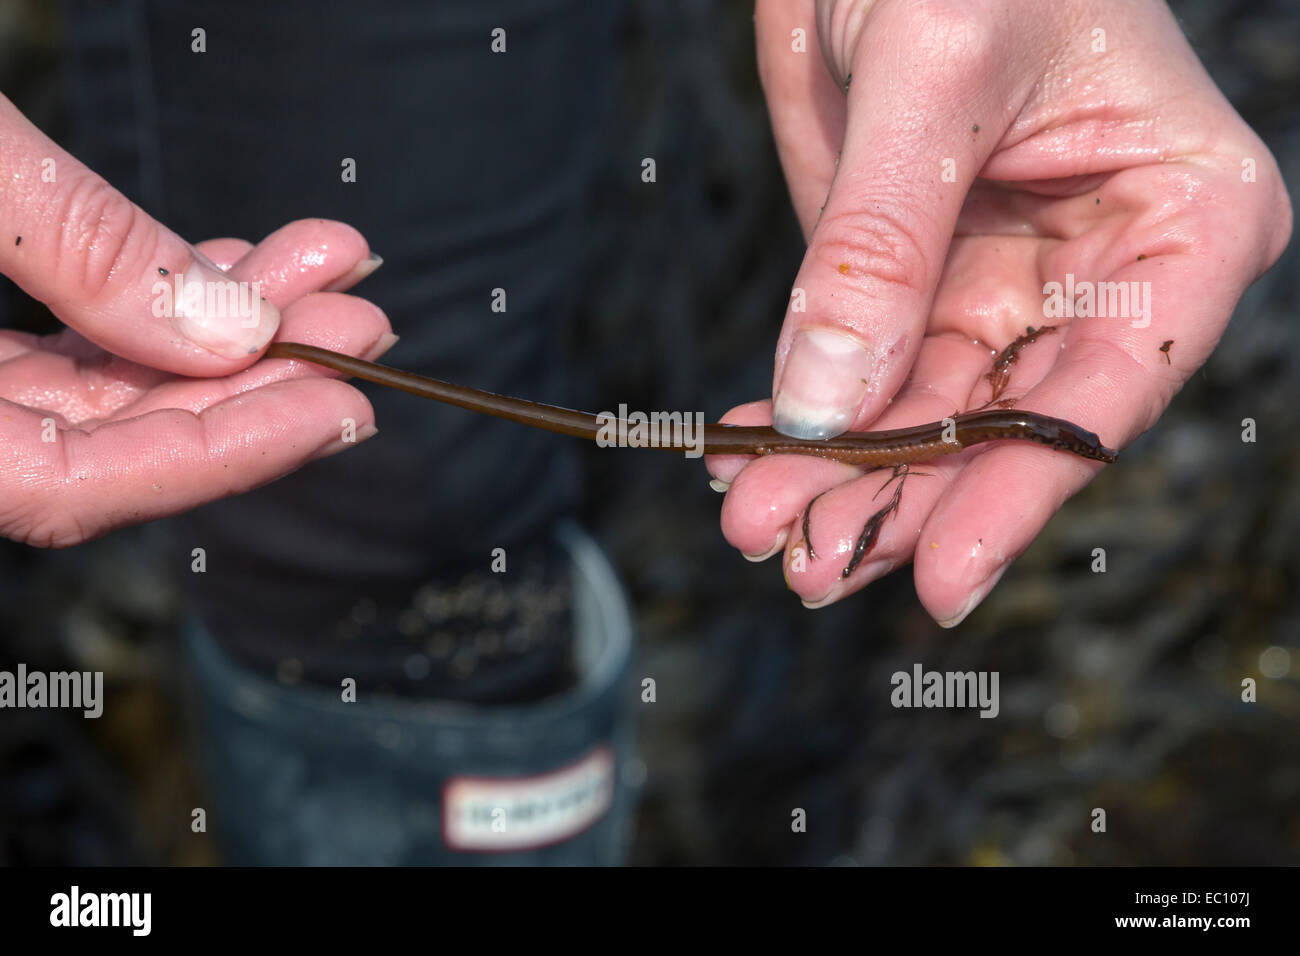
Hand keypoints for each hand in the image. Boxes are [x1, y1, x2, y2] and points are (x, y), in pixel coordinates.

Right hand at [0, 94, 390, 545]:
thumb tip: (227, 333)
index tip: (343, 404)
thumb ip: (70, 242)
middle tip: (362, 324)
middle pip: (98, 437)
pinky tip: (232, 263)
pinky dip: (146, 293)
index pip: (65, 488)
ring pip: (86, 381)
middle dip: (248, 376)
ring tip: (324, 270)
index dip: (220, 455)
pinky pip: (50, 331)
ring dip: (216, 325)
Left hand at [710, 0, 1290, 621]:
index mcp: (1176, 218)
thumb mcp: (935, 74)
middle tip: (807, 563)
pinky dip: (802, 422)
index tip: (941, 578)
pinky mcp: (914, 275)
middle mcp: (1099, 272)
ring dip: (838, 480)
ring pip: (923, 415)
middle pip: (1002, 424)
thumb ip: (882, 243)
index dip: (1019, 492)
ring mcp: (1002, 281)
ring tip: (759, 528)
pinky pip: (861, 370)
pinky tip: (748, 464)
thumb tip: (827, 404)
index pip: (1103, 388)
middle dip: (901, 501)